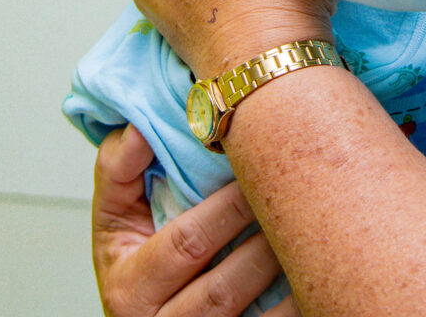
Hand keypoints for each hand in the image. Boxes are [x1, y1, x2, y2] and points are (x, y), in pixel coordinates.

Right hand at [92, 126, 295, 316]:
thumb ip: (118, 170)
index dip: (226, 210)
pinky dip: (292, 309)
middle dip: (262, 244)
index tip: (256, 175)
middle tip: (297, 202)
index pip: (185, 244)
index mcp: (128, 286)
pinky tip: (312, 281)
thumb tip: (139, 128)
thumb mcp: (113, 217)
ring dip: (283, 277)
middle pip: (223, 288)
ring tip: (311, 236)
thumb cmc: (132, 260)